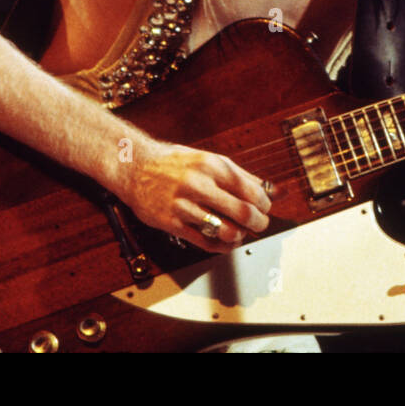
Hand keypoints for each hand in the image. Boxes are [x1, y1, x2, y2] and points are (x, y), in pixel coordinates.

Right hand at [122, 139, 272, 252]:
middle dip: (258, 223)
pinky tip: (226, 243)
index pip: (251, 190)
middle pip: (243, 212)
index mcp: (212, 165)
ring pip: (225, 230)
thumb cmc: (175, 163)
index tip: (265, 208)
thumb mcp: (209, 159)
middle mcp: (199, 184)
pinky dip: (221, 247)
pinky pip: (204, 242)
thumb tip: (269, 188)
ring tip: (242, 233)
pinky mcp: (171, 223)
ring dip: (240, 236)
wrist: (135, 167)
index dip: (264, 204)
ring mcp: (184, 205)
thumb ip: (240, 174)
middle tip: (260, 225)